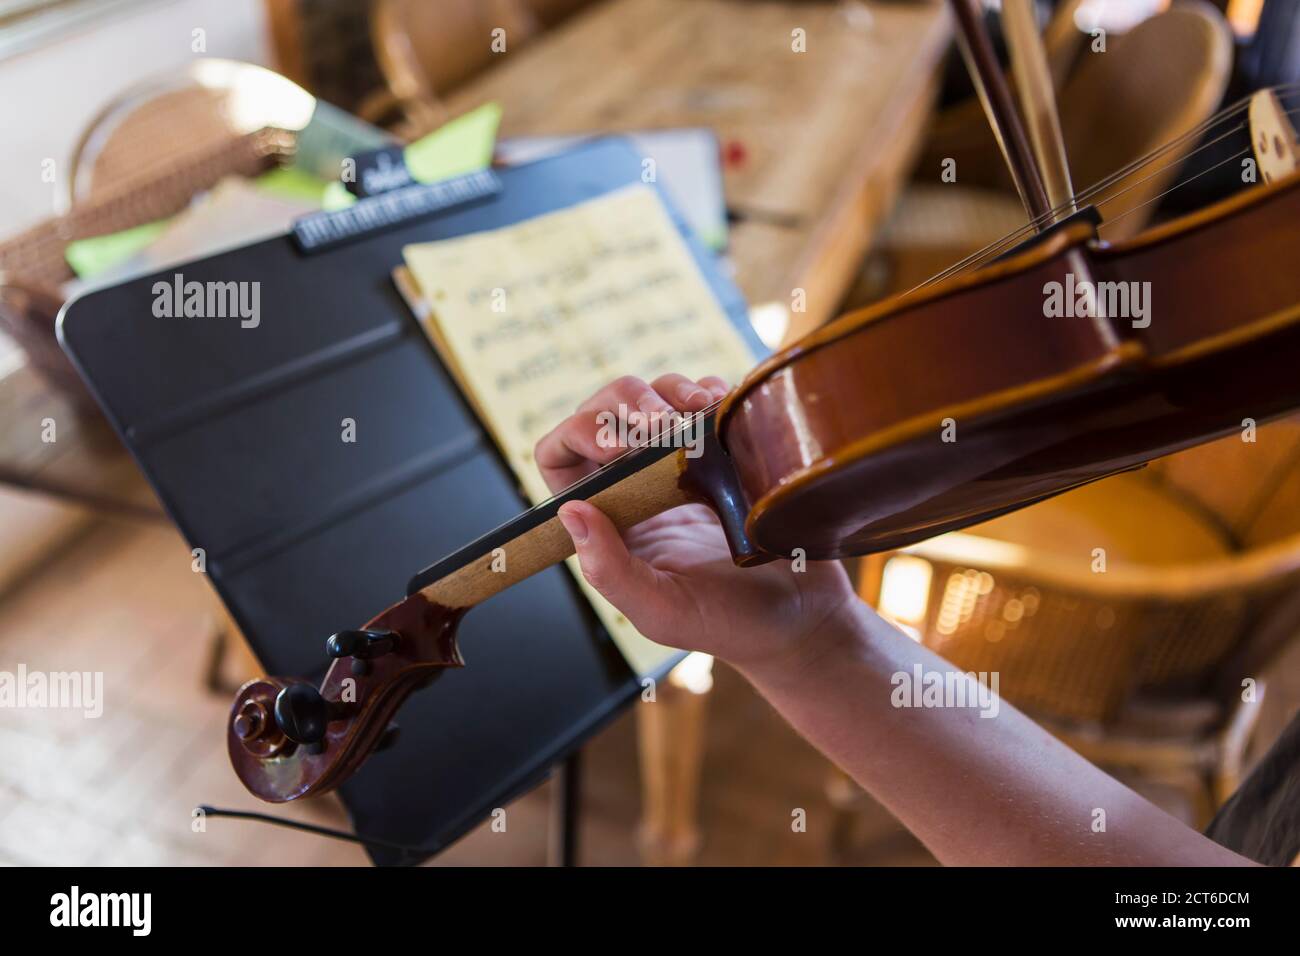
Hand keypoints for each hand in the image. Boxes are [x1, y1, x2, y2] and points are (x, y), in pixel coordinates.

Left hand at [534, 373, 857, 671]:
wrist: (805, 616)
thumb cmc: (730, 623)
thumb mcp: (662, 610)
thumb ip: (609, 569)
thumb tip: (570, 511)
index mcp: (610, 521)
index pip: (560, 459)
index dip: (577, 436)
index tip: (616, 446)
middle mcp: (637, 486)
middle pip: (604, 413)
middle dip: (627, 403)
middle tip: (664, 425)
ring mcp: (682, 463)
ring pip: (653, 396)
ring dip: (670, 391)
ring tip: (700, 407)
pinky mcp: (725, 448)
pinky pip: (705, 398)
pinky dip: (711, 390)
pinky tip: (725, 409)